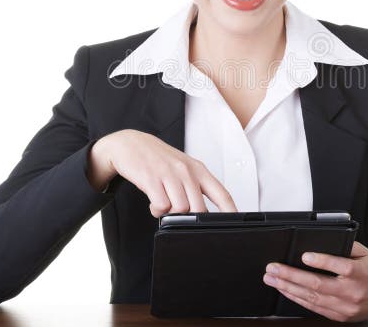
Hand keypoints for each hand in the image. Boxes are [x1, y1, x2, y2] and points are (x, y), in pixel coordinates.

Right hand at [90, 129, 237, 216]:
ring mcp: (169, 174)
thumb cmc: (159, 159)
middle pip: (199, 209)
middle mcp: (186, 171)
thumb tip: (205, 213)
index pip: (222, 193)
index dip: (231, 211)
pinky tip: (154, 202)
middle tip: (177, 210)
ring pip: (180, 209)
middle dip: (189, 217)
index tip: (236, 223)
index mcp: (198, 169)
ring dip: (169, 212)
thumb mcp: (183, 168)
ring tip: (163, 202)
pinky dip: (157, 210)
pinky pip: (161, 207)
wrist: (131, 144)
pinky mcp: (151, 179)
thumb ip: (196, 188)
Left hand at [263, 241, 367, 321]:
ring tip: (272, 279)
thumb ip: (344, 247)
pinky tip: (286, 290)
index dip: (320, 261)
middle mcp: (352, 292)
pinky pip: (315, 308)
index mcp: (359, 273)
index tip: (303, 255)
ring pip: (312, 298)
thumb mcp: (364, 252)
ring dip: (288, 288)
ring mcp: (346, 307)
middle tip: (273, 268)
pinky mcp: (341, 316)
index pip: (338, 266)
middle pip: (318, 285)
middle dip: (291, 276)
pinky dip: (298, 299)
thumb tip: (318, 243)